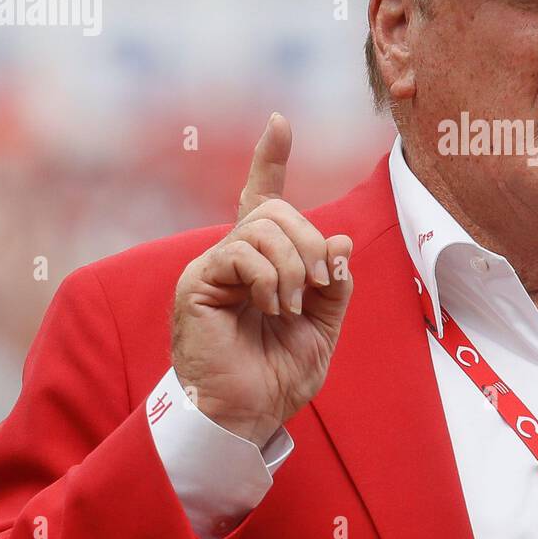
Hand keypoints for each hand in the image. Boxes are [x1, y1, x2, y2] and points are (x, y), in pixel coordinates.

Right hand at [171, 113, 352, 447]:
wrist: (247, 415)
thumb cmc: (277, 376)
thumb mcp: (324, 326)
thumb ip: (334, 282)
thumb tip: (339, 240)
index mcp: (262, 264)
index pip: (263, 199)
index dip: (271, 160)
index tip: (279, 123)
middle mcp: (233, 257)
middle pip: (277, 211)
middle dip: (311, 243)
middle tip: (320, 285)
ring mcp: (213, 267)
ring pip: (262, 227)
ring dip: (294, 264)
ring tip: (294, 306)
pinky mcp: (198, 283)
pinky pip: (241, 251)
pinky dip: (270, 277)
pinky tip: (273, 307)